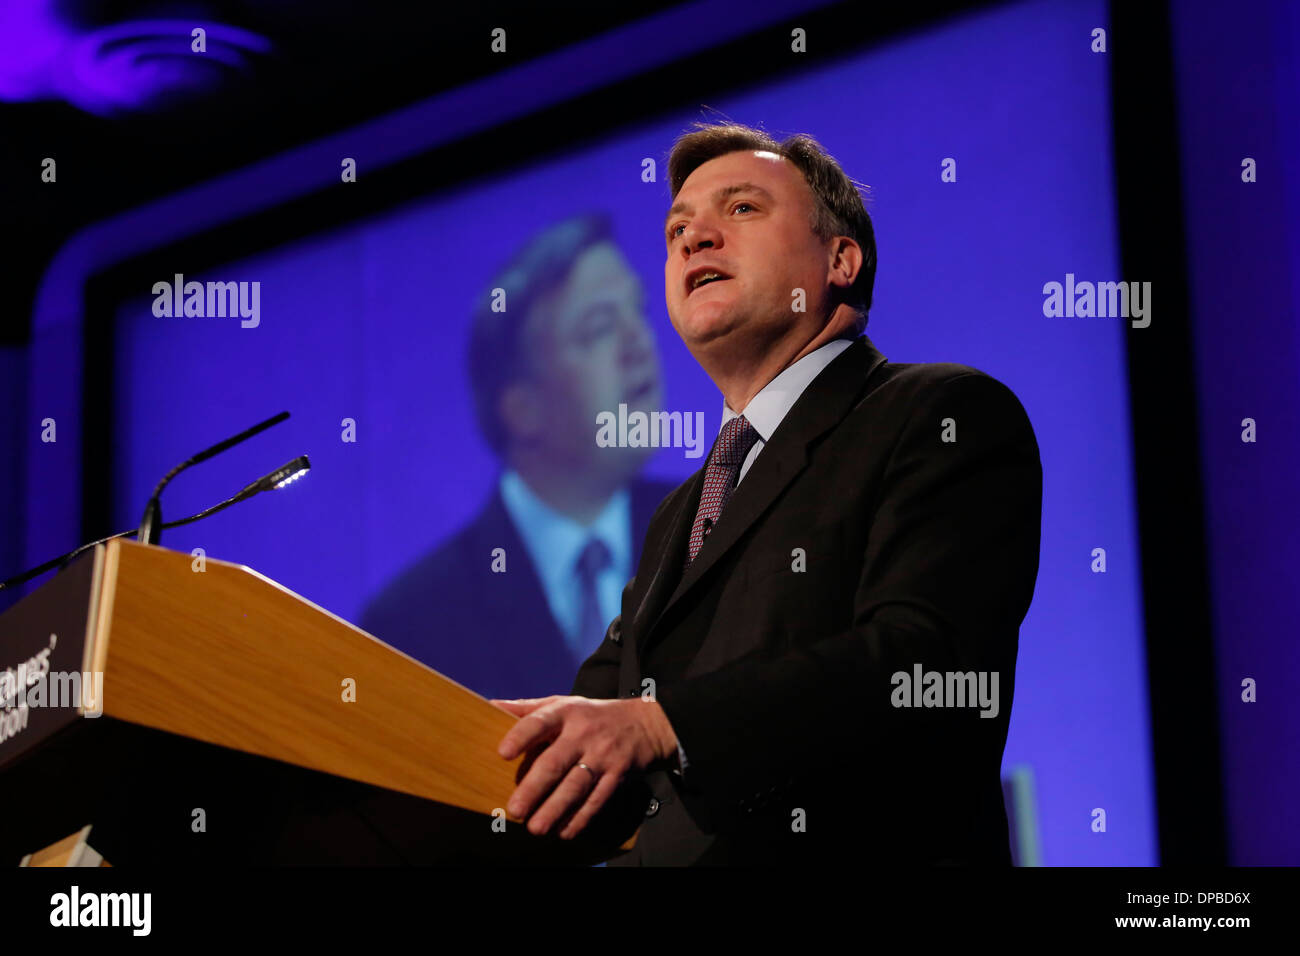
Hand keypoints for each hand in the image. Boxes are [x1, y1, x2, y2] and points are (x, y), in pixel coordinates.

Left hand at [489, 695, 677, 839]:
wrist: (644, 724)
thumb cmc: (590, 715)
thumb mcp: (562, 703)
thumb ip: (527, 708)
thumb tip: (490, 706)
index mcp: (566, 712)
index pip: (540, 721)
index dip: (522, 736)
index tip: (503, 753)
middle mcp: (584, 733)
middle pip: (556, 762)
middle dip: (534, 787)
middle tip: (515, 810)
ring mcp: (602, 755)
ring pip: (576, 786)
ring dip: (555, 809)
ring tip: (535, 828)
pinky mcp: (617, 775)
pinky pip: (597, 800)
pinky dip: (580, 818)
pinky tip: (564, 832)